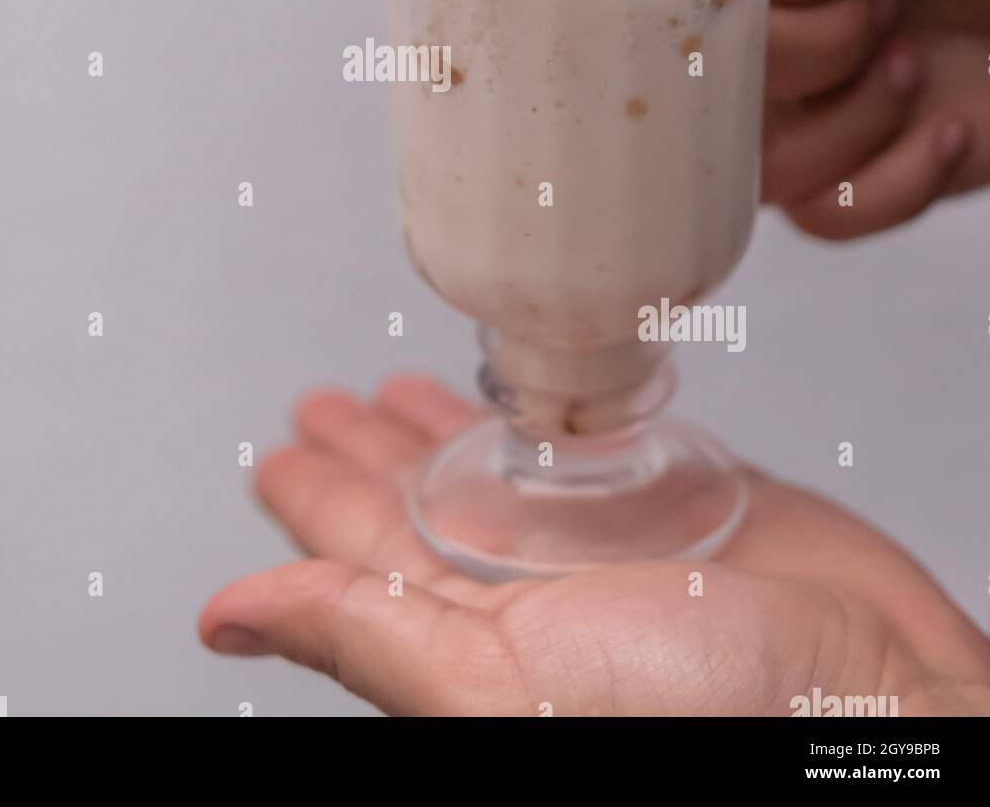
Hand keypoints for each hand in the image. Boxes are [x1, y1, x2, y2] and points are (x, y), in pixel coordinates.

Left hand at [200, 377, 989, 715]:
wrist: (872, 689)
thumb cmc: (704, 710)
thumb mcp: (497, 683)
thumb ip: (364, 633)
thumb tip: (225, 616)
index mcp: (470, 623)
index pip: (359, 549)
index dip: (310, 499)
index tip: (275, 454)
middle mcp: (524, 575)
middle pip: (415, 496)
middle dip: (363, 449)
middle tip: (319, 403)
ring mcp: (592, 532)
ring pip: (487, 462)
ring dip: (433, 423)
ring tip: (387, 389)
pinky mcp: (661, 490)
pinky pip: (578, 437)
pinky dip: (537, 407)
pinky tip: (513, 387)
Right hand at [763, 0, 989, 238]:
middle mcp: (782, 18)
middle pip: (713, 74)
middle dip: (817, 45)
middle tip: (894, 2)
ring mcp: (819, 102)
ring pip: (754, 159)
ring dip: (843, 124)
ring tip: (916, 68)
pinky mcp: (868, 168)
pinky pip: (823, 215)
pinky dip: (889, 185)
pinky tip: (953, 130)